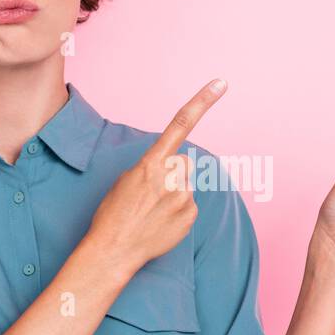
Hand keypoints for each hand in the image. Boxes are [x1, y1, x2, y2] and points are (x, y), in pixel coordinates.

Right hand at [86, 78, 226, 275]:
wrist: (115, 250)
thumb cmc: (114, 213)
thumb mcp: (126, 179)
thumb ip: (152, 166)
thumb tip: (173, 168)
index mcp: (151, 162)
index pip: (180, 124)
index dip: (202, 101)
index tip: (221, 84)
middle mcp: (172, 176)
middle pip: (184, 163)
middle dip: (173, 172)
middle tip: (152, 193)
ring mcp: (184, 196)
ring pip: (186, 185)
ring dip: (174, 193)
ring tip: (153, 211)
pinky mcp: (191, 215)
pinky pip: (189, 205)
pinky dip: (177, 211)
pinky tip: (160, 222)